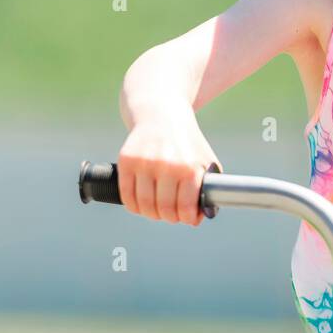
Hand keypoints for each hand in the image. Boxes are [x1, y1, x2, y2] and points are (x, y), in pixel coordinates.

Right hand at [117, 103, 221, 225]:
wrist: (162, 113)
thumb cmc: (187, 142)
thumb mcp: (205, 159)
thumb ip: (206, 188)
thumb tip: (199, 217)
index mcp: (189, 167)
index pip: (185, 207)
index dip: (187, 218)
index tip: (187, 218)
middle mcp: (167, 165)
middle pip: (164, 209)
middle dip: (170, 217)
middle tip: (172, 215)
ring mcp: (144, 162)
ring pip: (144, 205)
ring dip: (151, 213)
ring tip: (157, 211)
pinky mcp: (126, 160)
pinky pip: (126, 195)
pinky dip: (134, 205)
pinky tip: (141, 204)